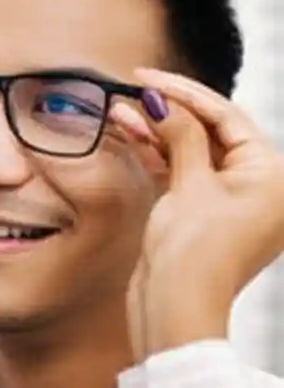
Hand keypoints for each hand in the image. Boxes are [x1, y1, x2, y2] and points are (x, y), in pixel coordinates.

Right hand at [112, 68, 283, 359]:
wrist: (176, 311)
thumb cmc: (193, 255)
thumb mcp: (190, 185)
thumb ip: (179, 135)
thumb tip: (162, 99)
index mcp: (274, 175)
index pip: (226, 116)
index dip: (183, 92)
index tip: (146, 76)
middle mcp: (262, 187)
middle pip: (210, 131)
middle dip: (167, 111)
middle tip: (129, 91)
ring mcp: (234, 202)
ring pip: (193, 151)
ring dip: (157, 131)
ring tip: (119, 112)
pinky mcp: (207, 215)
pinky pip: (185, 173)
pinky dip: (159, 155)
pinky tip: (129, 134)